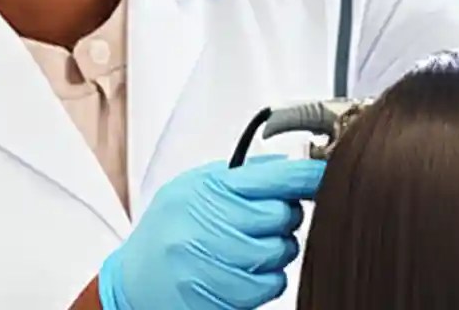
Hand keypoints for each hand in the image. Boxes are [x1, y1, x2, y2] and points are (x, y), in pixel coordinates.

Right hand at [97, 156, 323, 309]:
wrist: (132, 280)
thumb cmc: (166, 231)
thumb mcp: (191, 189)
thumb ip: (236, 177)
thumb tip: (287, 166)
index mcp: (203, 188)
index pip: (270, 176)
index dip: (306, 175)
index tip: (326, 174)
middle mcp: (203, 220)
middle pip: (281, 216)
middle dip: (284, 220)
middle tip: (268, 223)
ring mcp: (207, 259)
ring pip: (278, 254)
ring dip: (276, 253)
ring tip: (252, 249)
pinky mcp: (213, 293)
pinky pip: (267, 286)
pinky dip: (266, 281)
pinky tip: (246, 273)